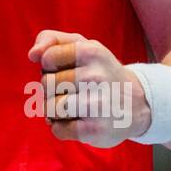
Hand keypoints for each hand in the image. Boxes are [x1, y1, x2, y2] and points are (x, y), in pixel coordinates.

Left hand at [27, 29, 150, 147]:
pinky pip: (58, 130)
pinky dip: (62, 128)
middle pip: (46, 84)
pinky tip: (79, 121)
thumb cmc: (99, 71)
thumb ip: (51, 40)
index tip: (68, 69)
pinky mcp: (95, 130)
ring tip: (76, 107)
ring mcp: (97, 105)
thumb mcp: (81, 45)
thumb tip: (32, 55)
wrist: (137, 104)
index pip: (46, 58)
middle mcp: (95, 77)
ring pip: (49, 108)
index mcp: (91, 51)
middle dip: (53, 89)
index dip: (51, 66)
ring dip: (56, 111)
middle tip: (75, 90)